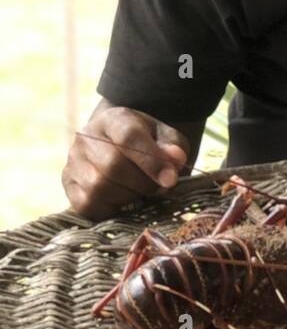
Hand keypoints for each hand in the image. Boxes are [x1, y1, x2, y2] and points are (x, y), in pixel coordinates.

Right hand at [62, 103, 191, 219]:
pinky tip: (122, 200)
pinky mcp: (68, 184)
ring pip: (99, 188)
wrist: (120, 147)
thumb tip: (176, 159)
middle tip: (156, 187)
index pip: (129, 137)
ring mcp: (73, 161)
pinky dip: (110, 209)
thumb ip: (173, 147)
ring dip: (127, 197)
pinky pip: (87, 205)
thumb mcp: (167, 138)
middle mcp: (87, 137)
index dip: (152, 161)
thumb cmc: (149, 144)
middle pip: (113, 166)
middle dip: (142, 183)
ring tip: (139, 191)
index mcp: (114, 119)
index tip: (171, 180)